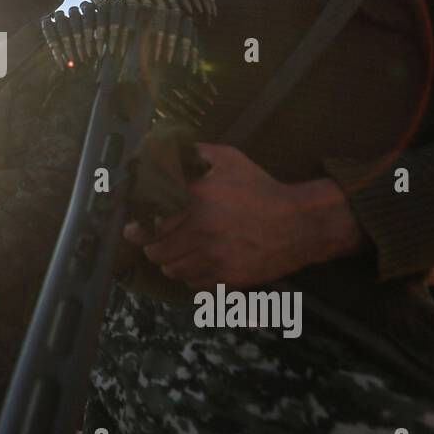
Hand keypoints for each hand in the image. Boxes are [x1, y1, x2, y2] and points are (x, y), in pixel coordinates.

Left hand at [124, 144, 360, 288]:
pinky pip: (193, 284)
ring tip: (176, 251)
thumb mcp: (229, 160)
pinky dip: (190, 275)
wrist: (299, 224)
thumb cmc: (262, 190)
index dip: (136, 228)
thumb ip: (196, 154)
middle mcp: (202, 232)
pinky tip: (198, 262)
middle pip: (156, 251)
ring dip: (169, 262)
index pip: (150, 223)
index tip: (133, 228)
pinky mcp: (227, 278)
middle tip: (155, 241)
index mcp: (197, 201)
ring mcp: (214, 258)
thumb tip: (168, 150)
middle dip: (151, 246)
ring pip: (172, 270)